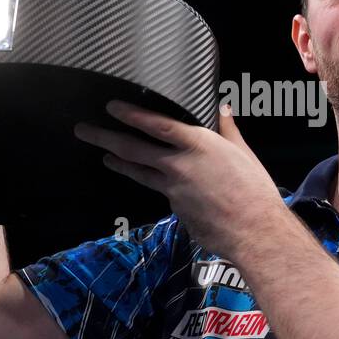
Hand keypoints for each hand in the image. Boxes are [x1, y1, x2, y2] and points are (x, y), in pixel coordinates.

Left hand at [73, 100, 288, 259]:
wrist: (254, 232)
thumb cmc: (254, 190)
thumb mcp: (243, 152)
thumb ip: (227, 129)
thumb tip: (222, 107)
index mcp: (197, 145)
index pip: (155, 124)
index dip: (131, 114)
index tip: (112, 106)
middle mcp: (178, 166)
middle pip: (133, 149)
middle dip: (105, 138)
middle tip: (84, 130)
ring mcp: (173, 190)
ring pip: (139, 173)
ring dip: (119, 163)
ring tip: (105, 156)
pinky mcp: (174, 210)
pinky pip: (162, 192)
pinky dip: (159, 185)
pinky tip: (162, 185)